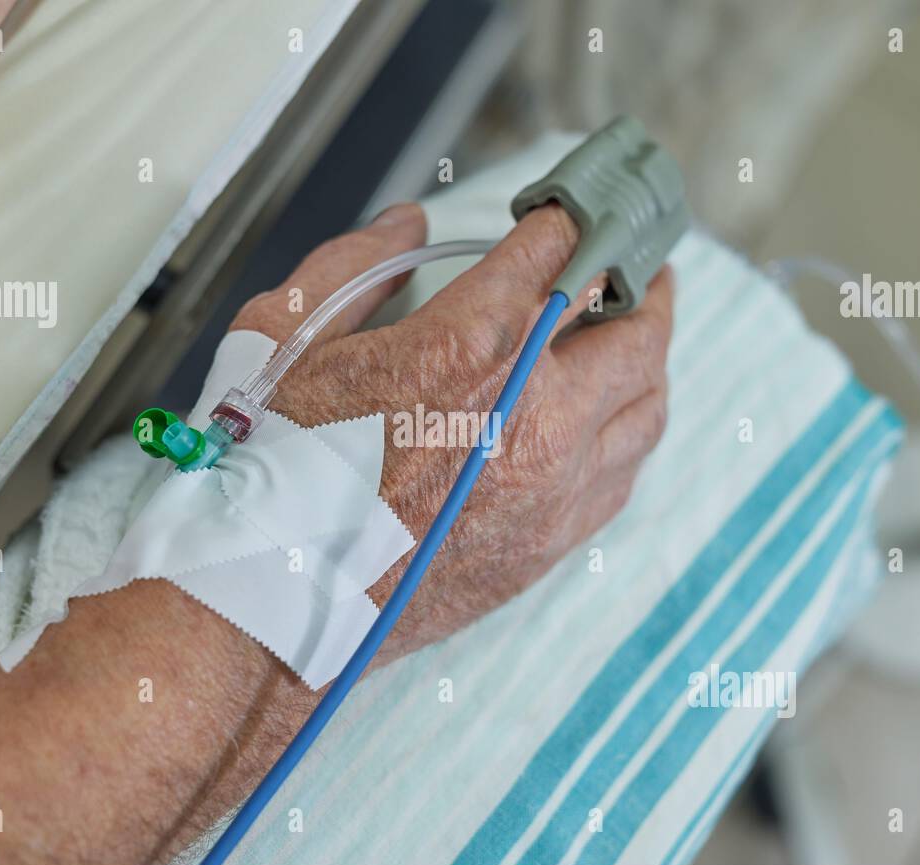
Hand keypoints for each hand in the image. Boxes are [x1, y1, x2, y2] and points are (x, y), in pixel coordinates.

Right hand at [232, 202, 674, 661]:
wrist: (271, 597)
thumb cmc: (269, 470)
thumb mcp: (284, 334)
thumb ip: (355, 266)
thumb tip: (409, 226)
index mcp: (467, 345)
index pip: (555, 253)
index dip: (568, 219)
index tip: (571, 212)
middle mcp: (531, 413)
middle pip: (634, 330)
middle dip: (643, 284)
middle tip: (641, 267)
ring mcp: (551, 485)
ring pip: (647, 405)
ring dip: (650, 360)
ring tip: (638, 339)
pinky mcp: (549, 541)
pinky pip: (624, 474)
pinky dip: (628, 433)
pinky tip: (611, 421)